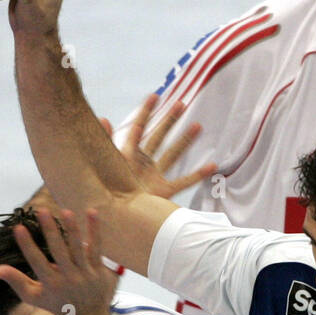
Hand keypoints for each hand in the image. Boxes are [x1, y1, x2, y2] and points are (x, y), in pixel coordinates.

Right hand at [0, 208, 115, 314]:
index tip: (18, 227)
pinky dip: (94, 230)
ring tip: (65, 211)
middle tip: (41, 211)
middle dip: (50, 230)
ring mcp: (84, 273)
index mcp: (50, 282)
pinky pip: (96, 247)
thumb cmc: (55, 303)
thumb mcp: (33, 296)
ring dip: (72, 229)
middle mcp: (68, 277)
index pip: (36, 260)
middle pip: (58, 251)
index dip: (26, 244)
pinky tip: (91, 212)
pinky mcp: (98, 269)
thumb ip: (15, 280)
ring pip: (78, 248)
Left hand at [102, 92, 216, 198]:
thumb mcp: (107, 165)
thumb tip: (102, 118)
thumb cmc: (109, 193)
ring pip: (173, 154)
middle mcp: (143, 163)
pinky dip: (198, 174)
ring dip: (185, 141)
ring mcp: (155, 176)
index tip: (155, 95)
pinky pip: (184, 181)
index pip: (138, 129)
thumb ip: (106, 143)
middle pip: (158, 137)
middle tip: (181, 104)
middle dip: (169, 120)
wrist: (118, 219)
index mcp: (129, 155)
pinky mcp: (164, 192)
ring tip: (197, 126)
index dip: (145, 112)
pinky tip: (213, 165)